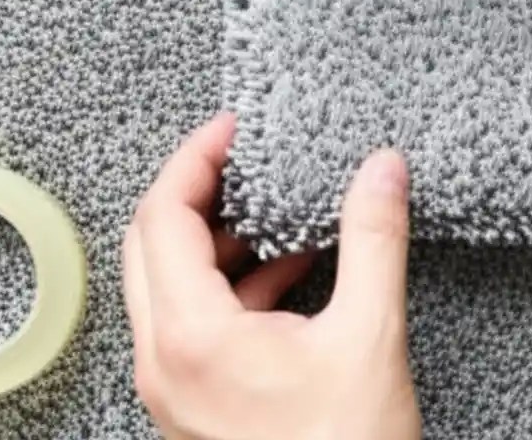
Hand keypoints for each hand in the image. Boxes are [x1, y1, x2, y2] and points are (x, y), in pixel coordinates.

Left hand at [122, 114, 420, 439]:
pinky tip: (288, 271)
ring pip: (168, 285)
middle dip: (196, 191)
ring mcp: (174, 387)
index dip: (195, 157)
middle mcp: (164, 361)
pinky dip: (230, 283)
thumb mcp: (370, 335)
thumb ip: (373, 241)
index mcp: (192, 337)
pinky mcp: (195, 403)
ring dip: (214, 238)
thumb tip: (381, 170)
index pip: (162, 216)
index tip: (233, 128)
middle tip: (241, 156)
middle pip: (150, 244)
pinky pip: (193, 322)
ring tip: (272, 210)